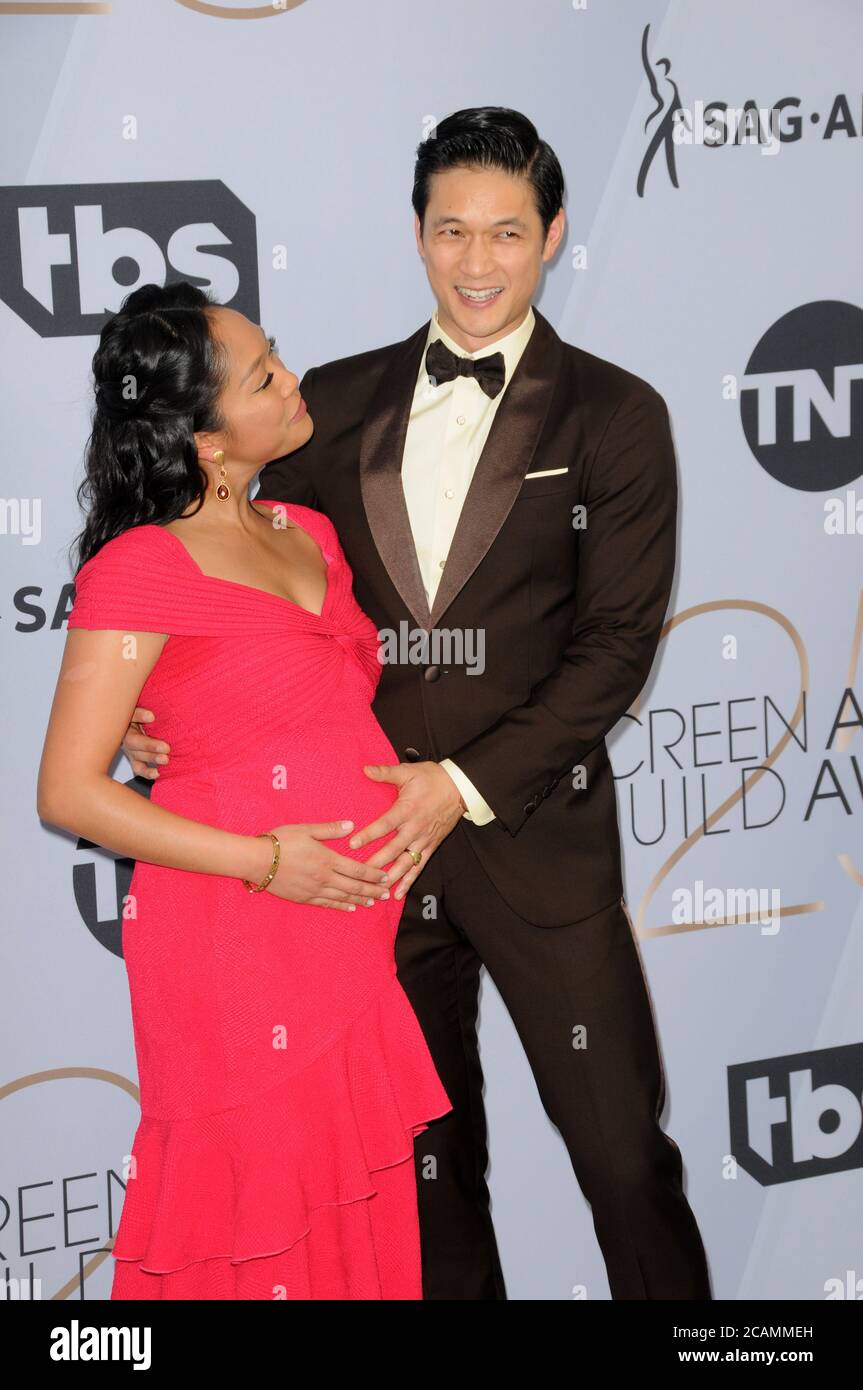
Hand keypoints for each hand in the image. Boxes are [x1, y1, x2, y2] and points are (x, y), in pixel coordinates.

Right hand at [122, 706, 168, 778]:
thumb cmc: (137, 717)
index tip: (153, 717)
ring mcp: (130, 751)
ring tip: (166, 760)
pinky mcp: (135, 760)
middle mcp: (126, 739)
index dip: (140, 717)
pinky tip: (157, 773)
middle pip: (134, 743)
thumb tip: (151, 717)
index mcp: (125, 724)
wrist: (132, 726)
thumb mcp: (136, 710)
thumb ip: (140, 712)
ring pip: (137, 757)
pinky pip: (139, 769)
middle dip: (150, 746)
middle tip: (166, 748)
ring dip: (151, 759)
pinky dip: (147, 773)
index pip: (130, 720)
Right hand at [258, 823, 390, 911]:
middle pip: (354, 887)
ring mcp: (314, 890)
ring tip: (372, 903)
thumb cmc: (280, 841)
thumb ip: (330, 829)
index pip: (357, 869)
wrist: (256, 861)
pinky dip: (340, 906)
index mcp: (327, 859)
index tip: (386, 877)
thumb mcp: (306, 829)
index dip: (373, 874)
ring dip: (360, 900)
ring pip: (342, 897)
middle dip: (372, 891)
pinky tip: (349, 908)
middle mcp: (324, 877)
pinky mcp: (303, 898)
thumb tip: (351, 825)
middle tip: (387, 894)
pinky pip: (327, 904)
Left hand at [347, 762, 465, 899]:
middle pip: (392, 850)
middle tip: (359, 874)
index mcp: (407, 810)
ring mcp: (423, 839)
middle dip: (376, 863)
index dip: (368, 835)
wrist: (459, 788)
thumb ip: (385, 772)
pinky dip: (408, 881)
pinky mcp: (430, 846)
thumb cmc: (432, 778)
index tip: (353, 844)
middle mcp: (414, 828)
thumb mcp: (408, 771)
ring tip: (376, 888)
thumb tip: (365, 769)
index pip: (384, 825)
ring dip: (391, 876)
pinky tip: (398, 893)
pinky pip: (418, 866)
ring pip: (405, 862)